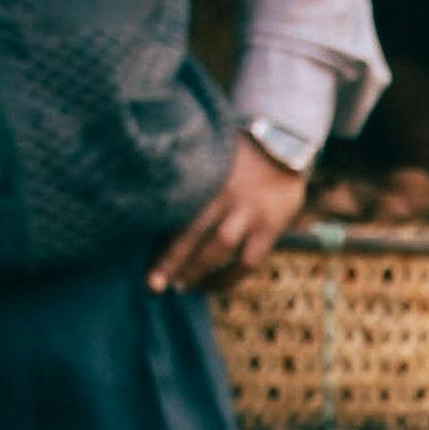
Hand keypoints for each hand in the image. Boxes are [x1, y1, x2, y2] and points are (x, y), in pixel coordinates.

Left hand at [152, 141, 310, 294]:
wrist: (287, 141)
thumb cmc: (238, 149)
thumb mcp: (211, 152)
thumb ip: (191, 175)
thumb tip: (157, 203)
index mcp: (206, 172)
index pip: (175, 207)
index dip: (157, 231)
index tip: (141, 247)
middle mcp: (225, 192)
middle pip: (192, 230)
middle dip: (171, 260)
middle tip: (152, 286)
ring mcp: (249, 211)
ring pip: (218, 248)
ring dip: (197, 271)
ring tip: (180, 287)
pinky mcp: (269, 227)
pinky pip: (247, 262)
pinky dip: (228, 279)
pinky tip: (212, 286)